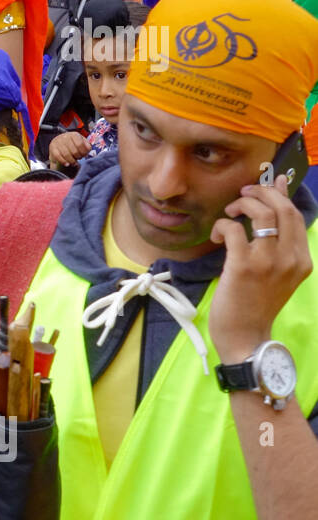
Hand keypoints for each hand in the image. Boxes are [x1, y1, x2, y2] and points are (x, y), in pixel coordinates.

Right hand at [48, 131, 88, 167]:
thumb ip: (87, 146)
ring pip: (66, 154)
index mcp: (74, 135)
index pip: (80, 144)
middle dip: (78, 157)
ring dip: (71, 161)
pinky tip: (67, 164)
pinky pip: (58, 156)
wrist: (60, 142)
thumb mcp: (81, 142)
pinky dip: (63, 162)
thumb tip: (88, 151)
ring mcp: (58, 142)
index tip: (84, 155)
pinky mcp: (52, 148)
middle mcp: (65, 137)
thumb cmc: (73, 144)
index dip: (83, 152)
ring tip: (74, 163)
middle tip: (78, 159)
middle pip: (74, 151)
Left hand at [209, 176, 312, 363]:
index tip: (270, 182)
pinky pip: (234, 229)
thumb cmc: (256, 304)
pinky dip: (222, 225)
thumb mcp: (277, 273)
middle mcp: (291, 258)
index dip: (281, 194)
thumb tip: (275, 213)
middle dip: (261, 193)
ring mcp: (269, 261)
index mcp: (303, 260)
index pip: (296, 215)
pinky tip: (216, 236)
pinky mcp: (243, 265)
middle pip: (282, 209)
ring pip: (262, 213)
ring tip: (231, 212)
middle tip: (243, 194)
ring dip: (243, 204)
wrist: (246, 336)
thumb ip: (278, 244)